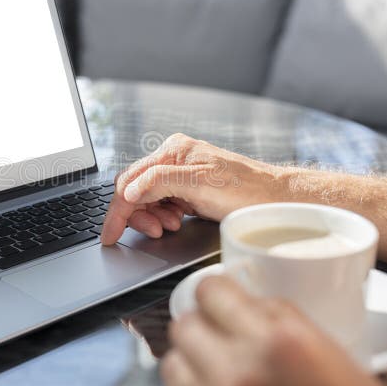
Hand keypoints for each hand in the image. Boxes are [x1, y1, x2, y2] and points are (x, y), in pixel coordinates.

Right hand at [100, 133, 282, 244]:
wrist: (276, 200)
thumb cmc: (247, 192)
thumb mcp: (201, 185)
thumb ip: (161, 182)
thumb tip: (131, 189)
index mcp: (172, 150)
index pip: (130, 181)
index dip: (118, 210)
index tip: (110, 235)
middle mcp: (173, 159)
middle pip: (135, 189)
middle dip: (138, 213)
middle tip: (155, 230)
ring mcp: (180, 173)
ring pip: (146, 199)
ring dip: (152, 216)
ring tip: (171, 225)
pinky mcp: (188, 189)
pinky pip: (161, 203)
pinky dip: (162, 216)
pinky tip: (177, 221)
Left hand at [161, 275, 386, 385]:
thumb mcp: (330, 354)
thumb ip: (279, 318)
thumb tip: (244, 302)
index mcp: (278, 344)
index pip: (211, 292)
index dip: (217, 292)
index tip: (221, 299)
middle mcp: (239, 375)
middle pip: (183, 326)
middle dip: (201, 326)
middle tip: (220, 336)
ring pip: (171, 365)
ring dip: (190, 363)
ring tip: (216, 373)